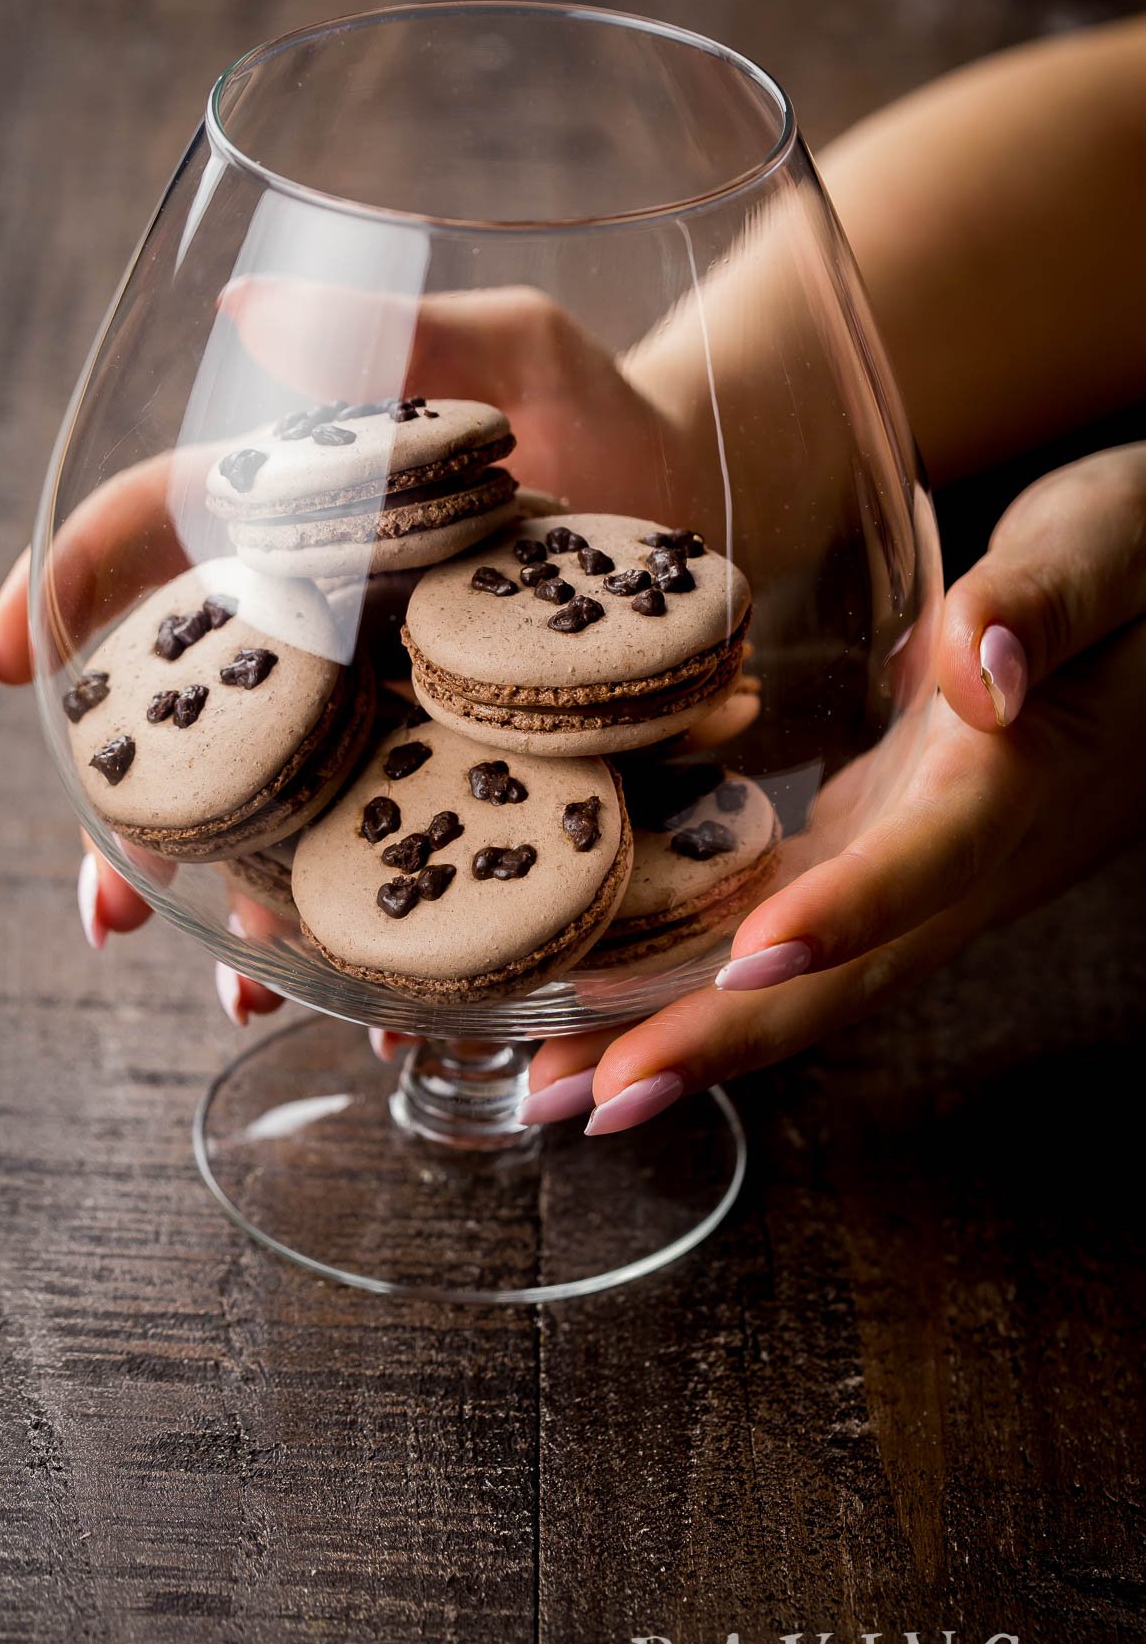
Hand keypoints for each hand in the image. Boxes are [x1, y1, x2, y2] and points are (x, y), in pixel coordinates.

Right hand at [0, 282, 676, 1018]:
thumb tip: (242, 317)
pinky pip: (416, 864)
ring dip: (266, 911)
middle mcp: (328, 632)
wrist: (712, 504)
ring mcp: (395, 716)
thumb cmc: (598, 412)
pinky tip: (392, 1010)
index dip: (66, 593)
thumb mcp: (517, 353)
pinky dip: (404, 937)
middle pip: (206, 726)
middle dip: (144, 822)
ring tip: (251, 993)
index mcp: (300, 521)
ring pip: (297, 820)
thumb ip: (403, 335)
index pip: (153, 544)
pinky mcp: (475, 777)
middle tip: (111, 908)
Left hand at [515, 445, 1145, 1132]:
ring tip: (557, 1082)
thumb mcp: (1111, 545)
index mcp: (1015, 781)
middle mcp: (961, 856)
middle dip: (712, 1041)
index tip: (750, 957)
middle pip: (839, 974)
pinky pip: (787, 929)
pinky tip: (612, 993)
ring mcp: (919, 868)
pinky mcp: (882, 849)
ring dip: (685, 1034)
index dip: (846, 914)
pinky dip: (700, 976)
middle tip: (580, 1098)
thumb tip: (978, 670)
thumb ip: (1048, 601)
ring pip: (803, 976)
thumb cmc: (1145, 558)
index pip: (927, 863)